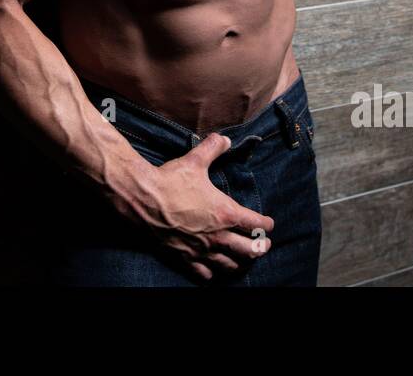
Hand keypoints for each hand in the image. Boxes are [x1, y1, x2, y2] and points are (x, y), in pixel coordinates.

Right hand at [115, 133, 275, 281]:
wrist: (143, 198)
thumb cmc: (170, 180)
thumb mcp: (194, 160)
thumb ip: (212, 148)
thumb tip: (224, 139)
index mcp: (225, 212)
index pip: (256, 223)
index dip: (266, 224)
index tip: (269, 224)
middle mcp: (218, 235)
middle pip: (250, 250)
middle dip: (261, 248)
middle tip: (265, 245)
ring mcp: (202, 249)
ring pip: (230, 265)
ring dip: (240, 263)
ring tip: (243, 260)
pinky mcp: (185, 257)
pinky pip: (205, 273)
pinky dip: (212, 273)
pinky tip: (213, 271)